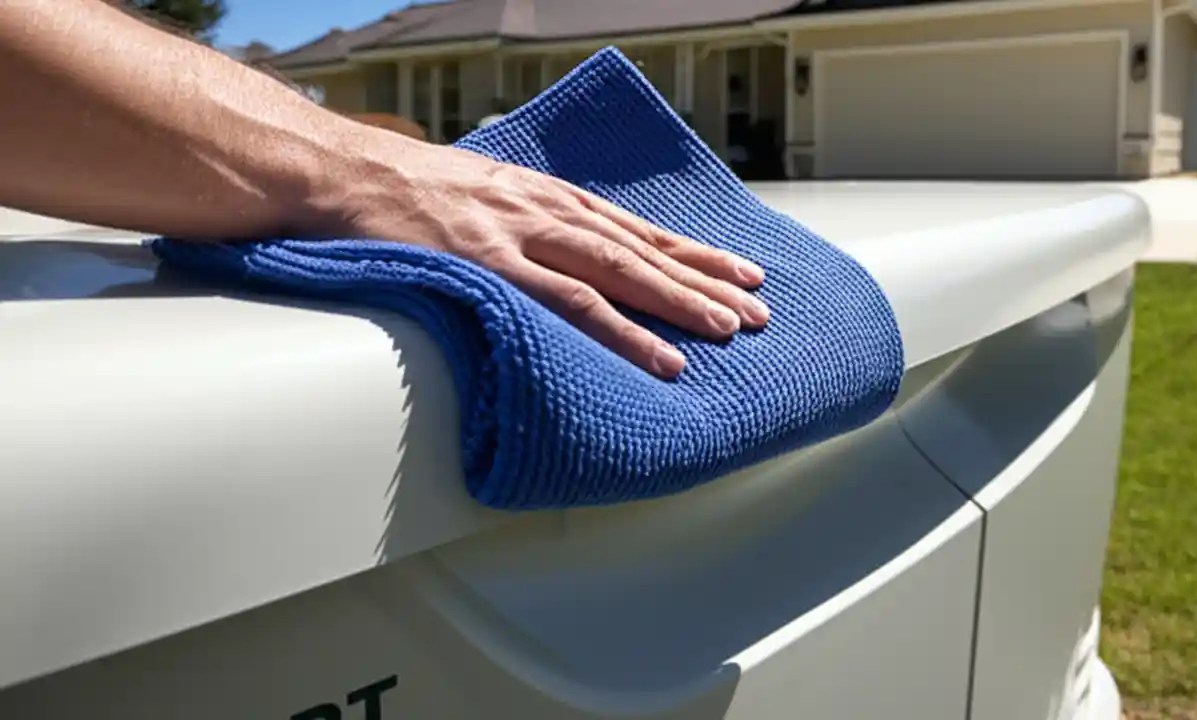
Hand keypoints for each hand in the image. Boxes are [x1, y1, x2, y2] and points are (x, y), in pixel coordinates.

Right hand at [326, 139, 768, 377]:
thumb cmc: (408, 190)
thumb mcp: (484, 196)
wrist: (348, 173)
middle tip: (758, 310)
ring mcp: (523, 239)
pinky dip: (624, 333)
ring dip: (681, 304)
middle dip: (704, 280)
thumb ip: (526, 224)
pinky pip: (573, 305)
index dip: (690, 252)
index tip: (738, 271)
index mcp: (547, 197)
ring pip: (622, 274)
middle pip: (643, 251)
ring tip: (730, 331)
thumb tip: (560, 256)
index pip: (636, 229)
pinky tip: (662, 357)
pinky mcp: (494, 269)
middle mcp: (548, 212)